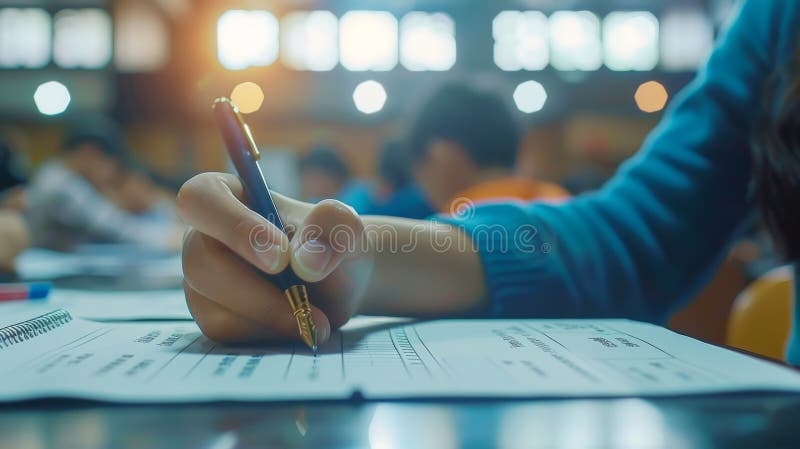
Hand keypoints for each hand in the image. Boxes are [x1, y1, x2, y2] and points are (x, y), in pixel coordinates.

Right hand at [177, 172, 371, 344]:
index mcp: (228, 195)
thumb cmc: (330, 242)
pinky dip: (267, 334)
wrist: (337, 282)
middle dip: (256, 292)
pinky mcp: (211, 315)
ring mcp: (202, 279)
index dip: (234, 227)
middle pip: (200, 262)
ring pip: (212, 305)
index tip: (280, 258)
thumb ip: (333, 229)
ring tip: (315, 319)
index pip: (200, 198)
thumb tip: (305, 262)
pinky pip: (226, 331)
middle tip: (304, 306)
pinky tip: (296, 326)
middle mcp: (203, 236)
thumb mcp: (346, 227)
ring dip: (270, 317)